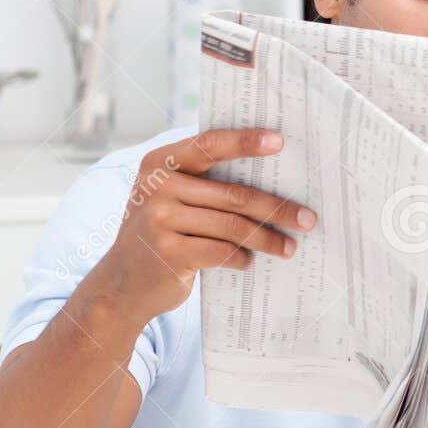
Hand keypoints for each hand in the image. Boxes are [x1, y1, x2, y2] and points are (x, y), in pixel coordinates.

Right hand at [84, 128, 314, 326]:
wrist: (119, 285)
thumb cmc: (159, 235)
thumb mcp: (168, 199)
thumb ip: (202, 183)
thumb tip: (272, 177)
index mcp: (159, 163)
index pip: (210, 144)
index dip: (246, 142)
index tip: (280, 142)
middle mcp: (156, 187)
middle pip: (234, 194)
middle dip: (276, 208)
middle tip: (307, 219)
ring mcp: (159, 220)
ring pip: (233, 226)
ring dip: (267, 239)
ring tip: (289, 247)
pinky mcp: (168, 253)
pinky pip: (222, 252)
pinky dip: (242, 258)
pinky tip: (249, 262)